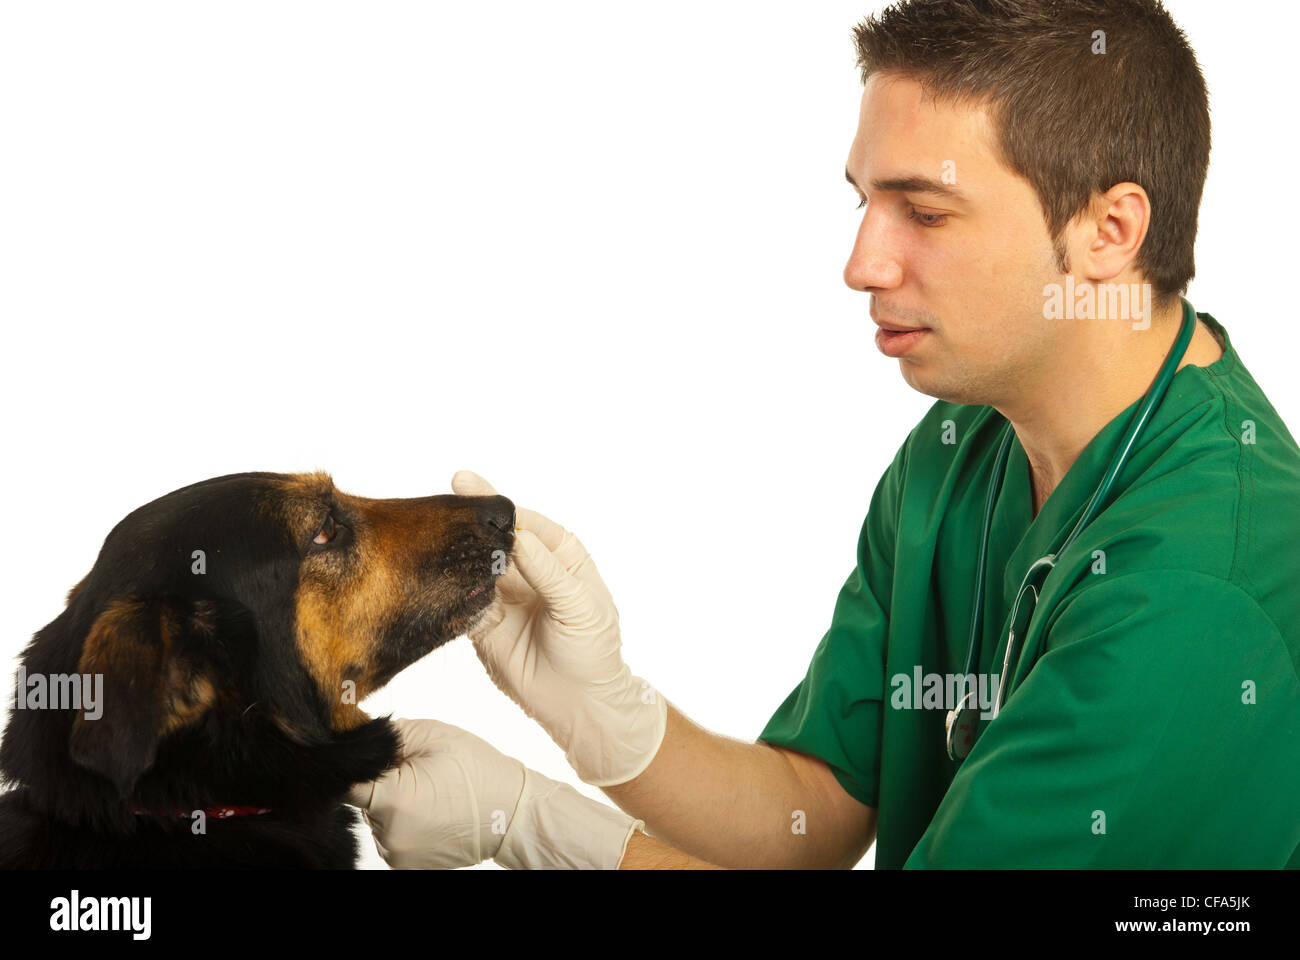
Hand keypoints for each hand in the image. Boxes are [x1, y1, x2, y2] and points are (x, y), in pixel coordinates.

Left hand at [347, 717, 642, 869]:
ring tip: (430, 791)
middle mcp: (390, 834)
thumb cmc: (478, 771)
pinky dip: (403, 821)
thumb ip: (386, 732)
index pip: (349, 781)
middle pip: (363, 799)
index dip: (360, 763)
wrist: (513, 813)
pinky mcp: (406, 865)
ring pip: (376, 818)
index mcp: (394, 800)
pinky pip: (390, 835)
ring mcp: (397, 854)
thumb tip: (351, 729)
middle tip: (417, 769)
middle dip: (382, 780)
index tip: (377, 755)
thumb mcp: (433, 734)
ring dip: (392, 802)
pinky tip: (430, 809)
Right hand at [450, 471, 667, 786]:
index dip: (497, 505)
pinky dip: (448, 589)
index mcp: (558, 553)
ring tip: (431, 532)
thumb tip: (518, 537)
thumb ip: (548, 571)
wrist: (579, 704)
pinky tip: (433, 574)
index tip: (469, 486)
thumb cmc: (593, 649)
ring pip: (472, 565)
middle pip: (492, 538)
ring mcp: (502, 594)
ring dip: (454, 552)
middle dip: (468, 520)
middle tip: (441, 499)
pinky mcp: (480, 622)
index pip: (524, 521)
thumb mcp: (579, 606)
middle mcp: (527, 568)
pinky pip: (460, 599)